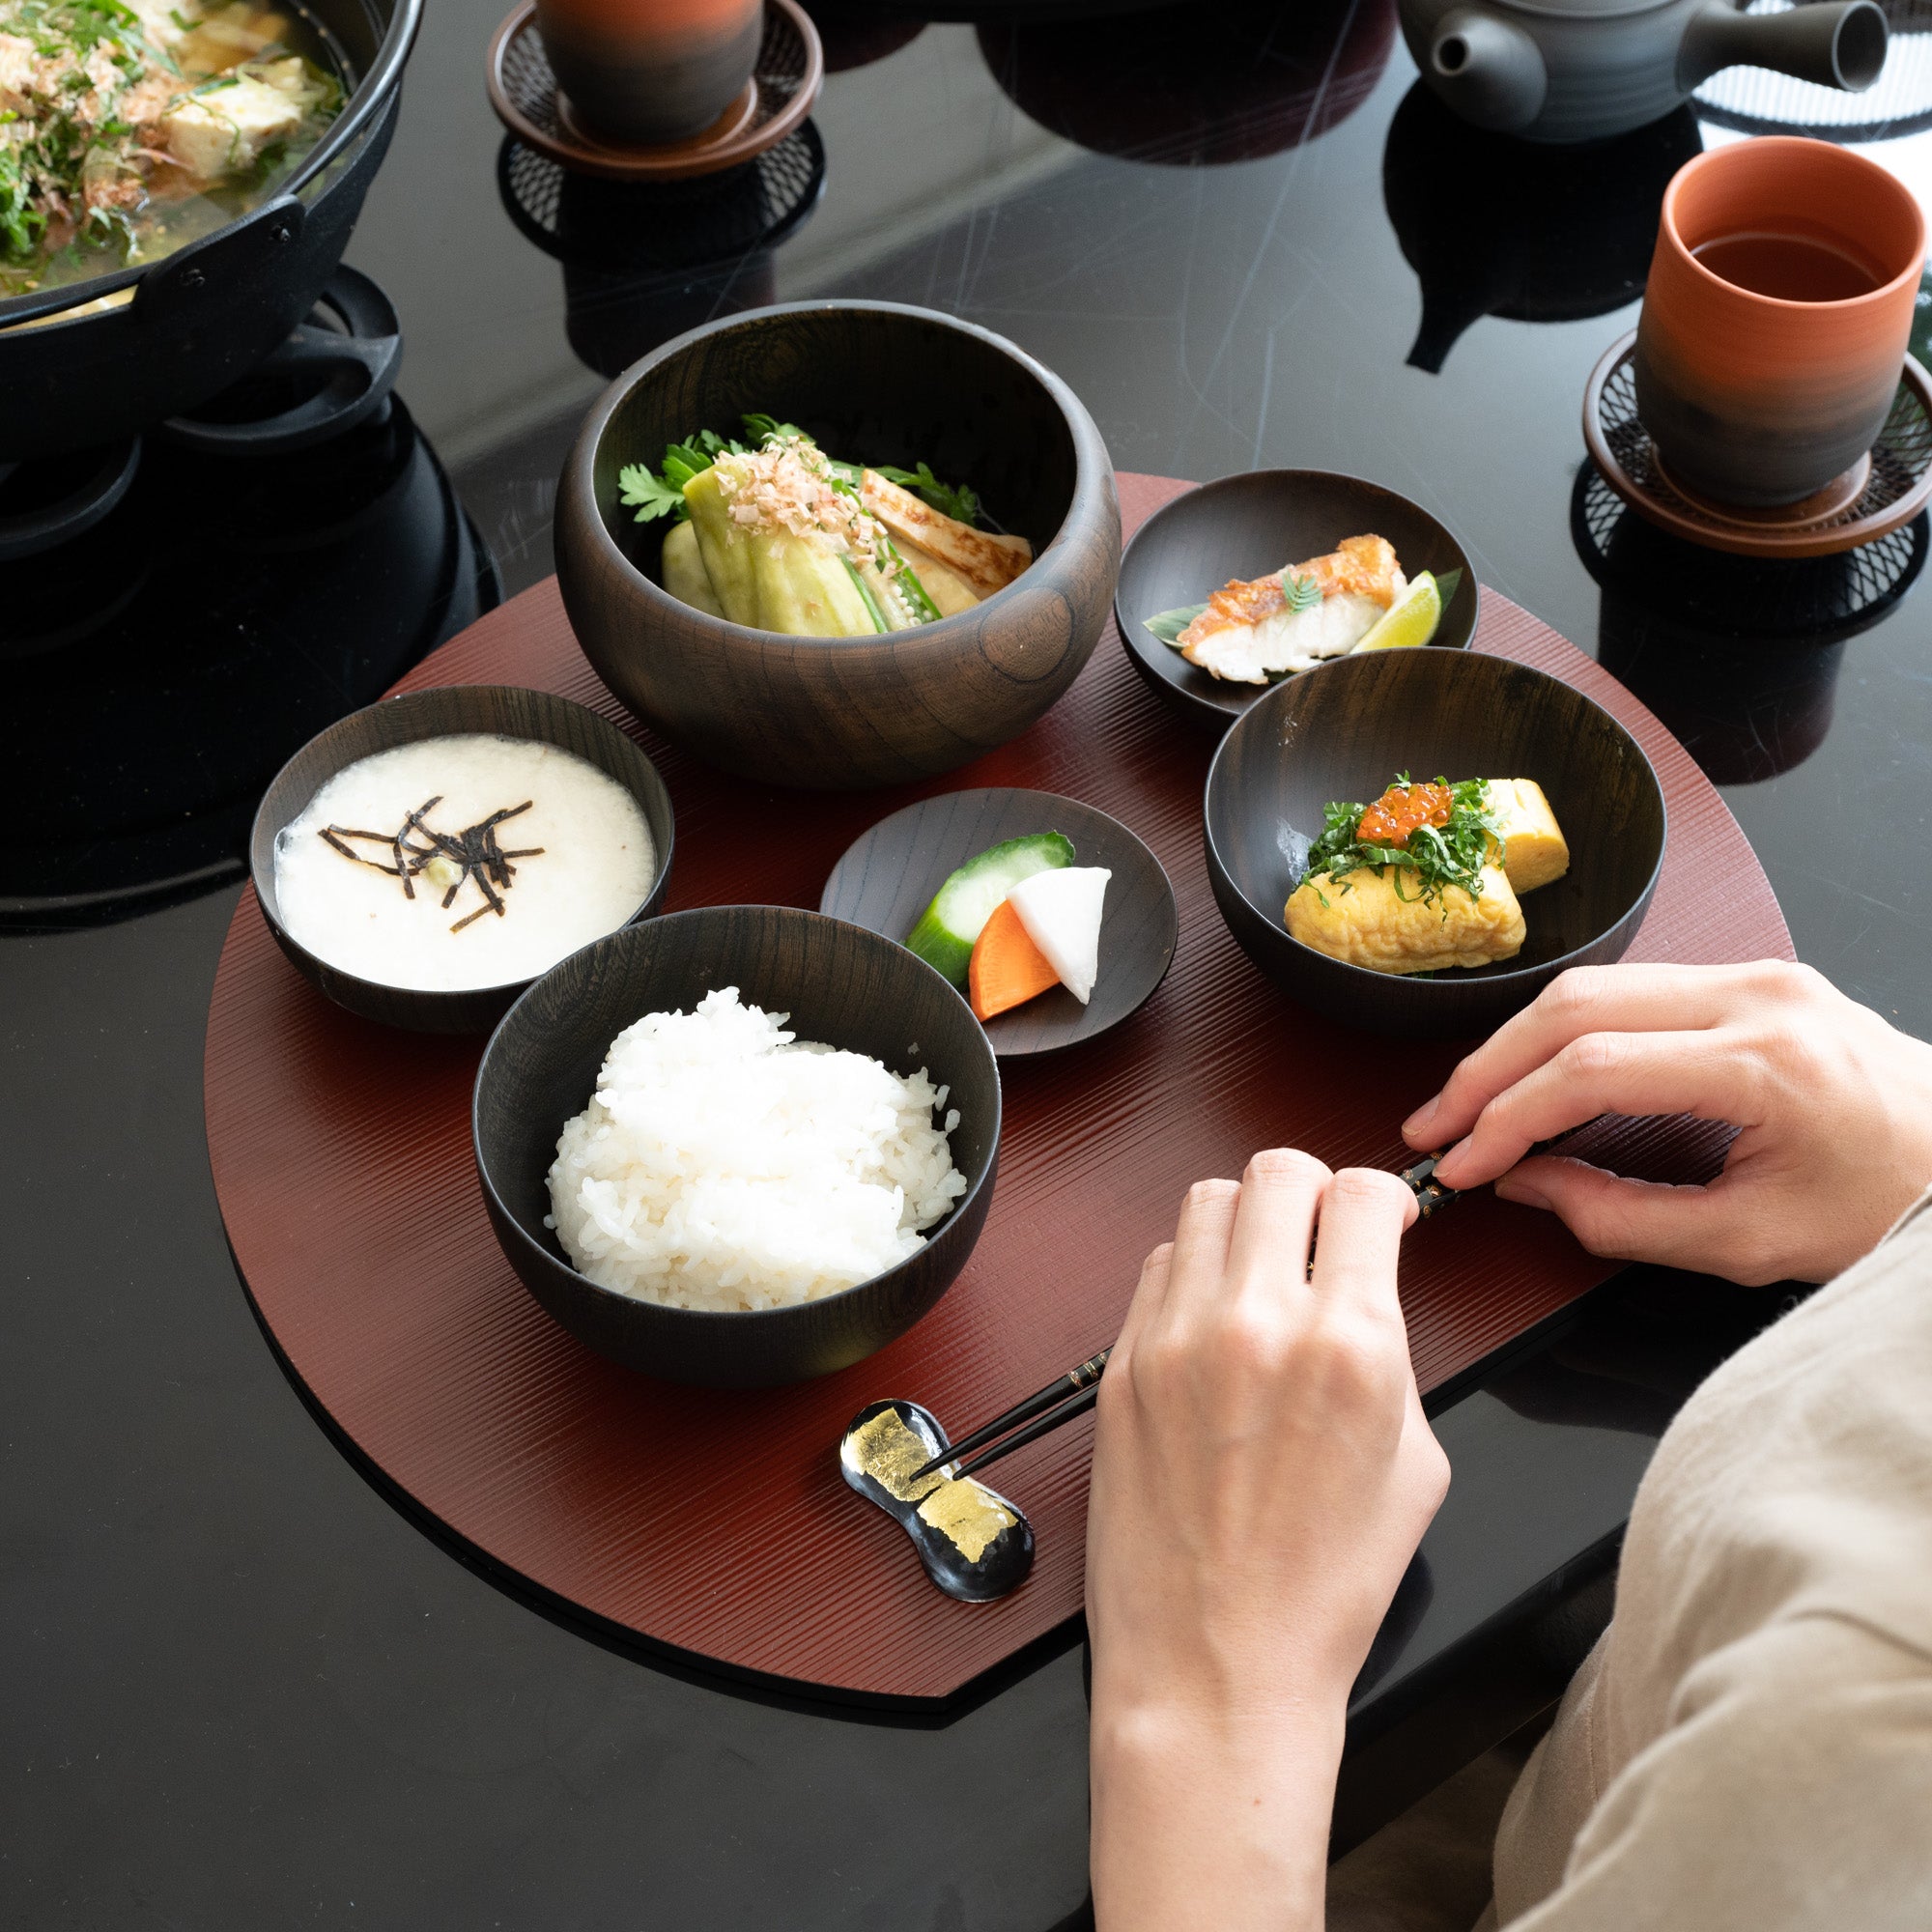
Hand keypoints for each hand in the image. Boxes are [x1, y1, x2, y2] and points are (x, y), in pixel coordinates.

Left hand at [1086, 1152, 1448, 1931]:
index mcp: (1349, 1345)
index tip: (1380, 1219)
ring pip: (1204, 1203)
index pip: (1364, 1193)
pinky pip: (1156, 1268)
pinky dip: (1189, 1273)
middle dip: (1311, 1190)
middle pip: (1276, 1171)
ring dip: (1244, 1223)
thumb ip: (1392, 1355)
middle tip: (1320, 1232)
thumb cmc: (1321, 1590)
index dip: (1382, 1197)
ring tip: (1260, 1273)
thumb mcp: (1414, 1467)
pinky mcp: (1121, 1362)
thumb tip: (1368, 1293)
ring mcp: (1176, 1337)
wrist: (1216, 1664)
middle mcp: (1256, 1321)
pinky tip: (1210, 1322)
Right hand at [1406, 960, 1931, 1285]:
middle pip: (1575, 1006)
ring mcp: (1759, 974)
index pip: (1592, 1067)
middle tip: (1436, 1124)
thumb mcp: (1751, 1242)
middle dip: (1488, 1069)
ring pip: (1595, 985)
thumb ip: (1622, 1219)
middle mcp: (1760, 995)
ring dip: (1518, 1043)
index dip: (1507, 1116)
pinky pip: (1633, 988)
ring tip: (1471, 1103)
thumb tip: (1525, 1184)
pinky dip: (1567, 1031)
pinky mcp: (1756, 978)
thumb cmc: (1890, 1207)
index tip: (1461, 1161)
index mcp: (1766, 1062)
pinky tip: (1537, 1076)